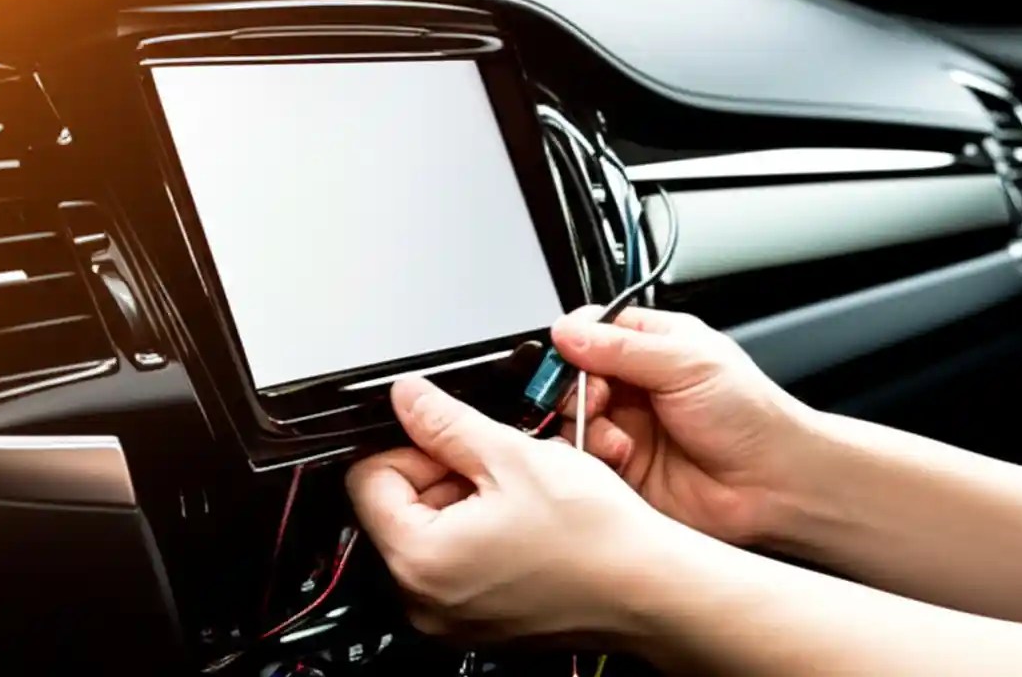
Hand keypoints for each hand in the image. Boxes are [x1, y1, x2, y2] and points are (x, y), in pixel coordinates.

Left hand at [346, 377, 662, 640]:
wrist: (653, 590)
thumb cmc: (596, 538)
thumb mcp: (511, 456)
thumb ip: (445, 422)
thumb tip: (407, 398)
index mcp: (420, 559)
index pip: (368, 481)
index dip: (410, 444)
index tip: (449, 435)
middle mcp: (425, 600)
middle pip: (399, 509)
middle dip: (442, 472)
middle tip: (496, 460)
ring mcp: (453, 617)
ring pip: (432, 533)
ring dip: (466, 499)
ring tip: (520, 489)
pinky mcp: (483, 623)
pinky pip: (460, 564)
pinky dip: (483, 533)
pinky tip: (527, 519)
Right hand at [551, 307, 818, 545]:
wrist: (774, 483)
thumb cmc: (750, 417)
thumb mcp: (686, 365)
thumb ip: (621, 347)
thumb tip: (567, 332)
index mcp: (652, 345)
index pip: (591, 331)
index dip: (572, 344)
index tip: (571, 359)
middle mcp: (635, 385)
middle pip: (572, 377)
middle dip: (573, 389)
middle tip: (595, 400)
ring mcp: (627, 426)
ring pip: (572, 419)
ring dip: (586, 427)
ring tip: (617, 438)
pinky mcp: (622, 468)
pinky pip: (584, 460)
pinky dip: (592, 459)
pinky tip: (621, 457)